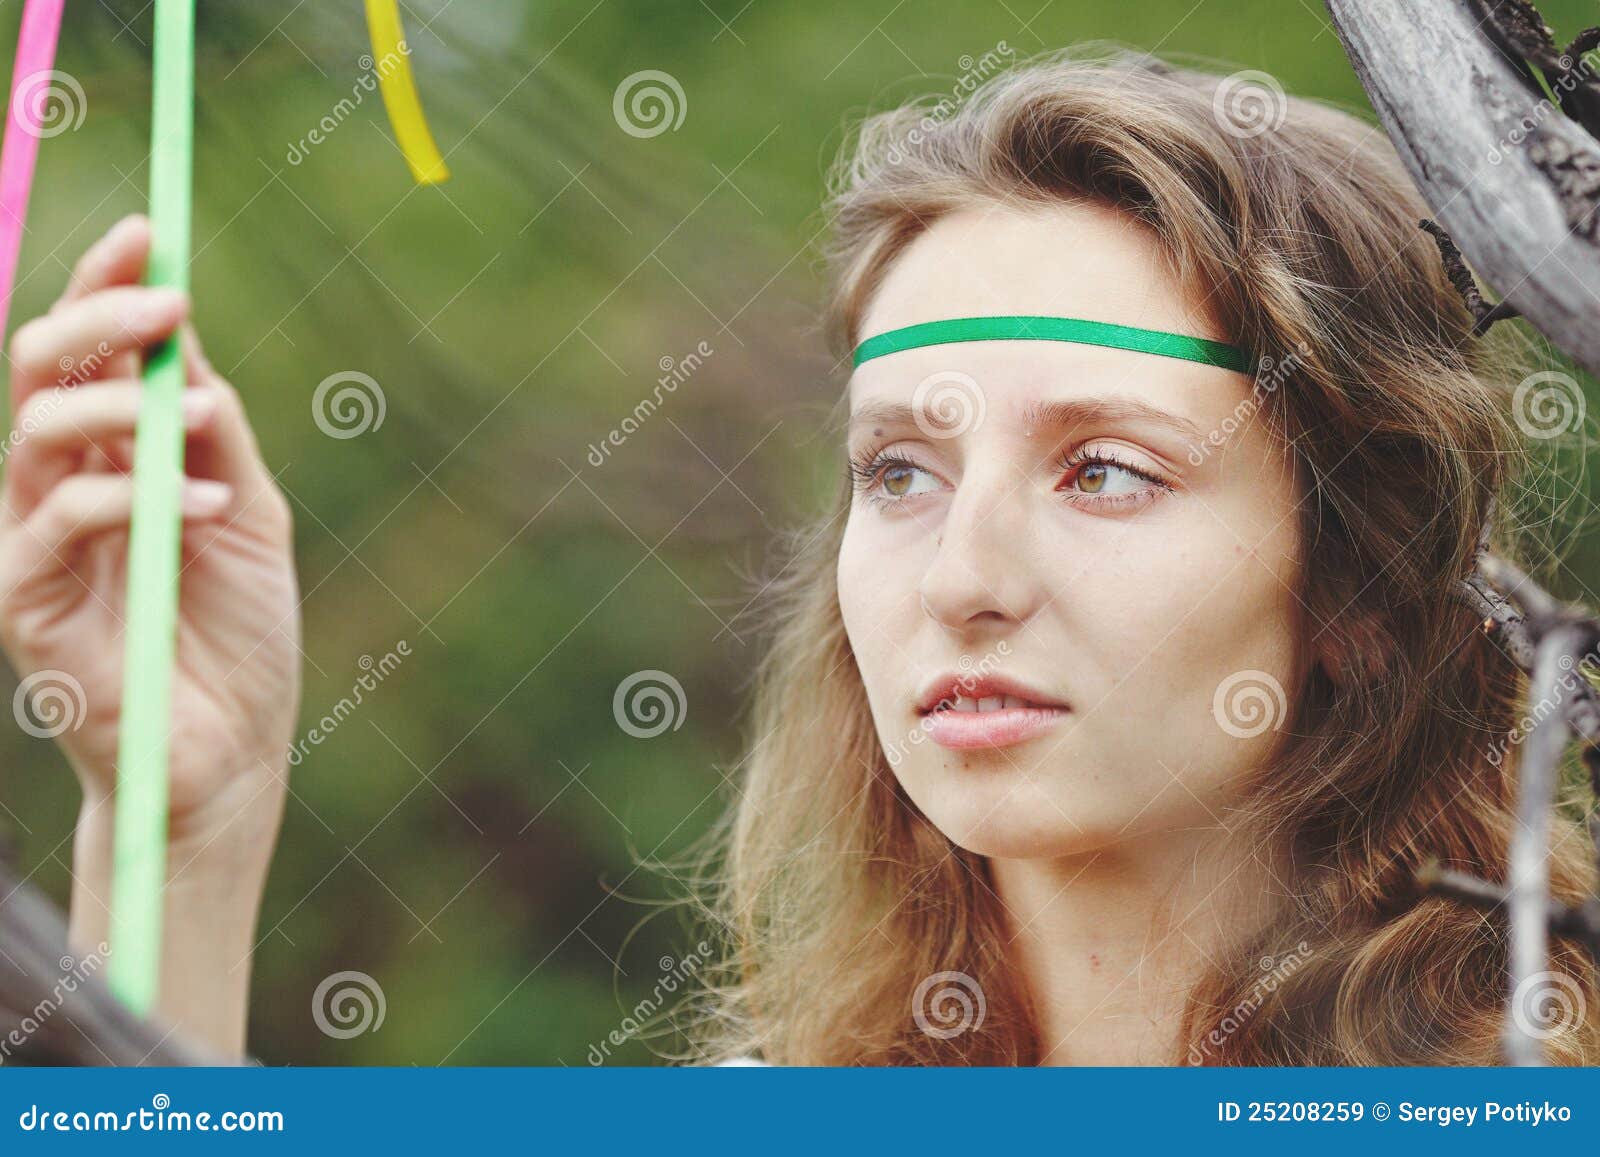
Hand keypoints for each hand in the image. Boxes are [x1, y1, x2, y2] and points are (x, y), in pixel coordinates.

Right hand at [0, 214, 301, 850]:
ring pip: (36, 433)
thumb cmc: (239, 637)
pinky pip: (57, 521)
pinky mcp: (26, 603)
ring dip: (119, 404)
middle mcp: (58, 491)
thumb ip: (216, 439)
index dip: (107, 289)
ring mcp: (35, 544)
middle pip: (41, 374)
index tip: (150, 235)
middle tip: (168, 305)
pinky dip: (133, 496)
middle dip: (100, 320)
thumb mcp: (248, 516)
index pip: (88, 357)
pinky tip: (203, 504)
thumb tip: (193, 355)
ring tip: (194, 410)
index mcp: (110, 462)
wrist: (232, 752)